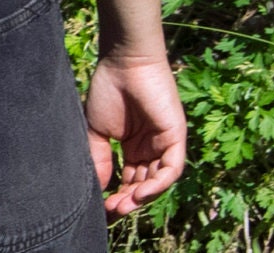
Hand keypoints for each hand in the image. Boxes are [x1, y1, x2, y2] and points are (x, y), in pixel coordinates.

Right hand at [84, 53, 184, 215]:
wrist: (123, 64)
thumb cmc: (108, 91)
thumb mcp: (97, 131)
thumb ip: (99, 159)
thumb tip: (96, 188)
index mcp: (133, 147)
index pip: (128, 179)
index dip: (117, 195)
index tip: (101, 207)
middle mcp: (151, 149)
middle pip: (143, 184)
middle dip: (128, 200)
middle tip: (112, 210)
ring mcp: (165, 145)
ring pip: (158, 181)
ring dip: (141, 197)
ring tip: (123, 205)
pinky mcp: (176, 139)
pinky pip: (171, 169)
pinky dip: (157, 184)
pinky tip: (139, 192)